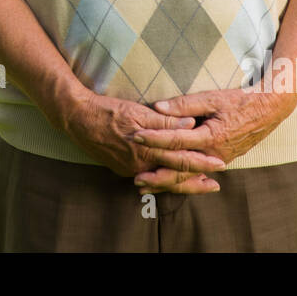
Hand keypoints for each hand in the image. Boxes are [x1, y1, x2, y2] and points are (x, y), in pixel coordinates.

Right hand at [62, 91, 225, 187]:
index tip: (219, 164)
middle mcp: (139, 164)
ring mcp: (129, 169)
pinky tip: (168, 180)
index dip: (201, 162)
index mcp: (146, 148)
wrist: (77, 119)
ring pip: (161, 179)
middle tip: (215, 184)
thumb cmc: (108, 110)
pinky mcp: (122, 168)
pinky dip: (161, 180)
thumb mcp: (138, 110)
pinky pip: (147, 178)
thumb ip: (166, 120)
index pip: (180, 158)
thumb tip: (191, 124)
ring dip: (181, 183)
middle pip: (174, 175)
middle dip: (196, 180)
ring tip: (198, 185)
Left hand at [131, 88, 295, 190]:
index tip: (138, 137)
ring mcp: (219, 160)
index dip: (156, 138)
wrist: (269, 110)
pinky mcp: (221, 161)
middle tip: (136, 177)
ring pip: (189, 176)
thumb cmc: (240, 101)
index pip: (177, 140)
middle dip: (158, 173)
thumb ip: (185, 104)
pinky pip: (198, 174)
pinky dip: (182, 181)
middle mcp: (214, 154)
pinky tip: (169, 185)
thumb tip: (158, 107)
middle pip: (181, 168)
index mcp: (211, 136)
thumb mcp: (213, 98)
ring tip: (146, 186)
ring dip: (167, 182)